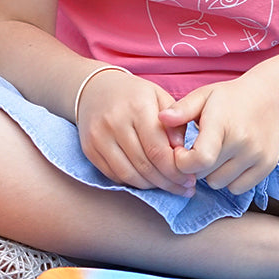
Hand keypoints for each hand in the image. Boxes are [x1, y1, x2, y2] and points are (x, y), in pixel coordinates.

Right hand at [76, 69, 195, 195]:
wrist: (96, 89)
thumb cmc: (136, 94)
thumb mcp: (160, 97)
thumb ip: (174, 122)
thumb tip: (181, 150)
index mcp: (138, 107)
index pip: (158, 149)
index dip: (175, 170)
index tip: (190, 180)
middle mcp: (116, 123)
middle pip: (144, 165)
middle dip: (167, 182)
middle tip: (184, 189)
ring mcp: (99, 137)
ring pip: (127, 174)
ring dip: (150, 186)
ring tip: (168, 188)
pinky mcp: (89, 149)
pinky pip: (113, 175)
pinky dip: (132, 182)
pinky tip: (147, 182)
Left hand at [158, 74, 278, 194]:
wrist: (272, 97)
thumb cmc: (231, 98)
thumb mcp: (205, 96)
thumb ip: (182, 109)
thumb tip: (161, 119)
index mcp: (223, 123)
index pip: (198, 161)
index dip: (182, 161)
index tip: (182, 150)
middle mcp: (243, 141)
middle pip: (204, 174)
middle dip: (196, 165)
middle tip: (202, 146)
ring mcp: (257, 155)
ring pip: (219, 183)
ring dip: (213, 173)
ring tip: (219, 152)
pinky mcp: (267, 165)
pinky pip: (238, 188)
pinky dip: (231, 179)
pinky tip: (233, 159)